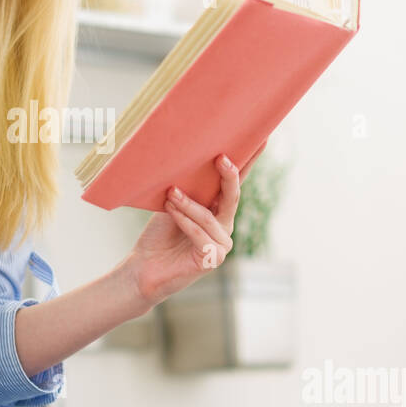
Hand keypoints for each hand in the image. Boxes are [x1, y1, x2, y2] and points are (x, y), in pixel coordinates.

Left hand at [121, 142, 267, 308]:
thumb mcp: (173, 205)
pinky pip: (200, 235)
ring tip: (172, 193)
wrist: (144, 268)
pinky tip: (171, 210)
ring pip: (210, 218)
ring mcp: (221, 244)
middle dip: (228, 176)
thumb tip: (186, 159)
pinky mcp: (212, 259)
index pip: (235, 183)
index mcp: (218, 211)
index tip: (262, 138)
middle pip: (232, 197)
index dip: (248, 162)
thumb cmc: (158, 235)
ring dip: (189, 204)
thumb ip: (187, 189)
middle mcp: (224, 226)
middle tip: (220, 158)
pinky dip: (184, 221)